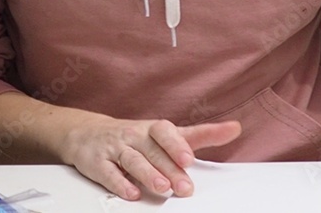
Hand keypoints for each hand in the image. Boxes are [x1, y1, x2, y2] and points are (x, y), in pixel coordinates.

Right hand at [59, 117, 240, 200]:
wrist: (86, 133)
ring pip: (132, 160)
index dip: (176, 144)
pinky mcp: (97, 162)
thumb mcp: (164, 134)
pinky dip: (119, 183)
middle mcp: (134, 136)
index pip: (165, 132)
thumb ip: (199, 135)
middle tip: (185, 187)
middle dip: (169, 169)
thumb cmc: (133, 136)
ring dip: (148, 174)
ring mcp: (115, 148)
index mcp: (151, 129)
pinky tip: (132, 192)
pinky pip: (108, 172)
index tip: (189, 158)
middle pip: (153, 152)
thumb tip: (234, 128)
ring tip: (162, 188)